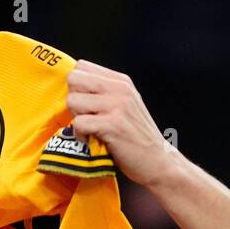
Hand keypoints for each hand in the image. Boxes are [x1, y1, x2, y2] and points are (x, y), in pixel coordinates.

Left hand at [66, 60, 178, 189]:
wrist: (157, 160)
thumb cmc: (135, 137)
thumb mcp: (125, 105)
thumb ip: (104, 93)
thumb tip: (72, 88)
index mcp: (121, 82)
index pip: (82, 67)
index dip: (77, 87)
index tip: (87, 105)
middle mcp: (120, 89)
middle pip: (73, 79)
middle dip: (74, 100)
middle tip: (86, 117)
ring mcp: (117, 106)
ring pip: (73, 100)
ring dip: (76, 119)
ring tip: (91, 130)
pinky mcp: (112, 125)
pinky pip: (79, 123)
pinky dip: (80, 136)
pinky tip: (92, 141)